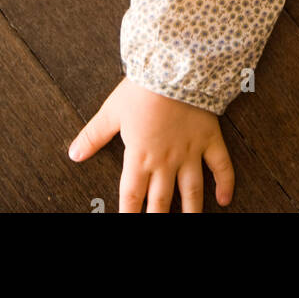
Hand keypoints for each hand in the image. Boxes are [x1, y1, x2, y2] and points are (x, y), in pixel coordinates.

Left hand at [68, 76, 234, 211]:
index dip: (129, 216)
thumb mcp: (112, 111)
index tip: (128, 226)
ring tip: (190, 225)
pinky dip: (225, 183)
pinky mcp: (209, 139)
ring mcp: (190, 152)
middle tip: (158, 231)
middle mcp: (166, 161)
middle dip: (158, 220)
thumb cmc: (142, 88)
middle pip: (161, 202)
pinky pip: (221, 165)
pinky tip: (225, 200)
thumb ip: (93, 136)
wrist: (174, 66)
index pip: (131, 197)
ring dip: (190, 212)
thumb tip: (73, 154)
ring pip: (192, 192)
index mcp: (140, 156)